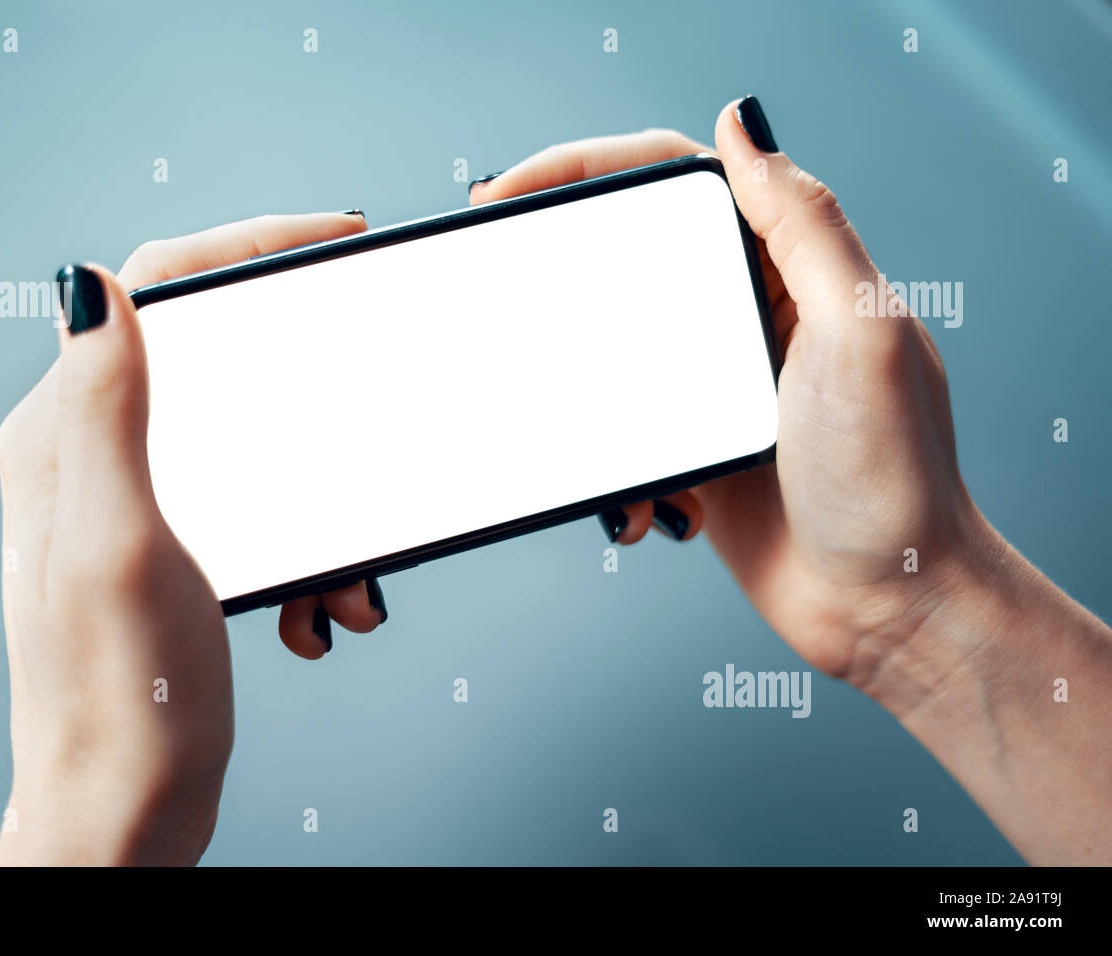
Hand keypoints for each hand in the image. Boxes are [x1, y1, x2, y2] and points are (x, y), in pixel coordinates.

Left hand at [0, 211, 383, 864]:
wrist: (124, 813)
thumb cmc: (120, 698)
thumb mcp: (121, 544)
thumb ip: (103, 409)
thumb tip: (89, 281)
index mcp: (63, 435)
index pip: (154, 284)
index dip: (249, 245)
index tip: (335, 239)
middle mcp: (88, 455)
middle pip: (218, 359)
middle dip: (311, 392)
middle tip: (374, 402)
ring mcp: (132, 501)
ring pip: (254, 442)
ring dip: (322, 494)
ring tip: (348, 576)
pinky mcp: (172, 547)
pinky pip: (264, 508)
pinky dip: (310, 549)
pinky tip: (322, 610)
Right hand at [471, 102, 970, 684]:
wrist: (888, 609)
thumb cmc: (893, 481)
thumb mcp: (857, 333)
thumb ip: (806, 224)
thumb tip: (741, 124)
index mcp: (794, 271)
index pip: (681, 180)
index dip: (592, 165)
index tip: (515, 189)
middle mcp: (754, 316)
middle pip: (634, 253)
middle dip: (560, 261)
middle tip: (494, 268)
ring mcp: (721, 385)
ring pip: (615, 349)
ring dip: (578, 382)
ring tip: (566, 417)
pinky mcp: (698, 449)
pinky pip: (622, 431)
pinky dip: (614, 466)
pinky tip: (643, 506)